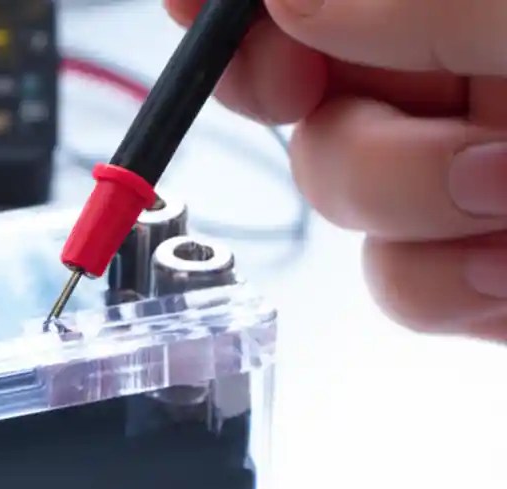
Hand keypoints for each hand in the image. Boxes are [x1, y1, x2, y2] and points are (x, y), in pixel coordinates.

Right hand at [166, 0, 506, 341]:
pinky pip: (399, 285)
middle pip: (298, 86)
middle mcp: (462, 80)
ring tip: (504, 186)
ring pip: (338, 193)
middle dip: (293, 96)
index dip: (229, 10)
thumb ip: (409, 4)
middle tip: (291, 87)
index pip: (309, 0)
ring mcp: (460, 183)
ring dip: (401, 200)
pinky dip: (441, 287)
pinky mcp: (477, 274)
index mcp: (464, 4)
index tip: (185, 10)